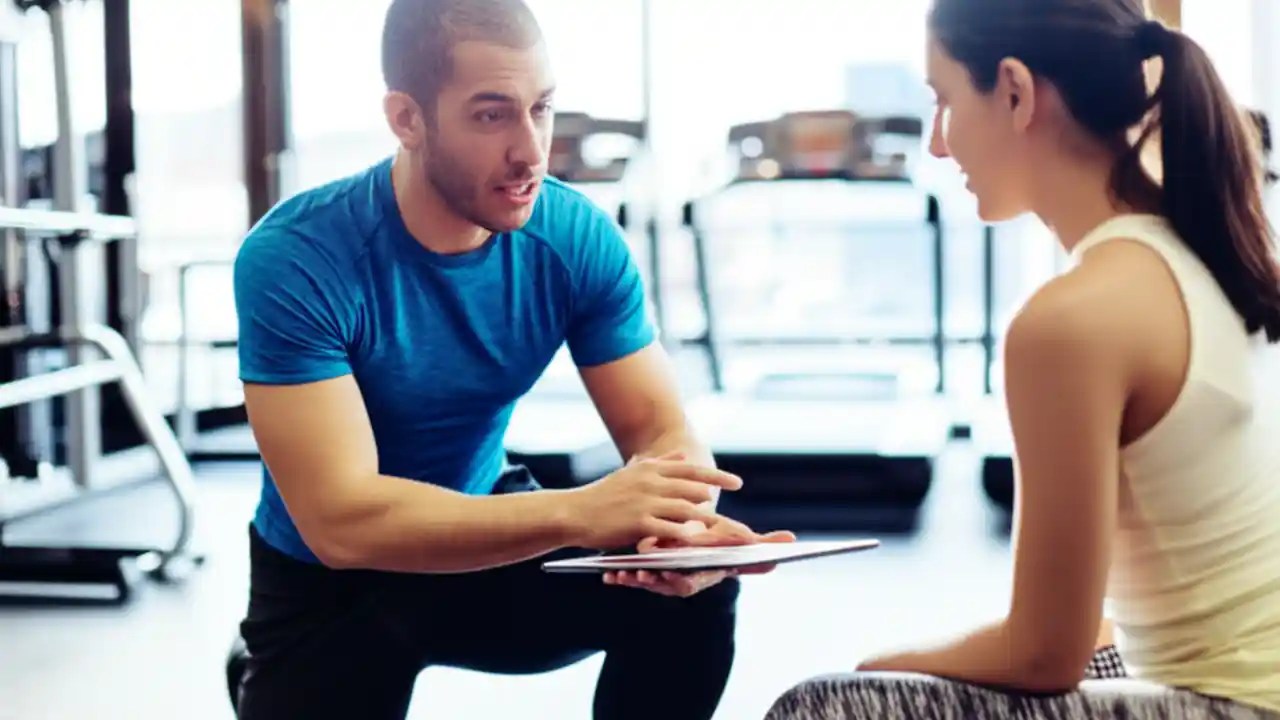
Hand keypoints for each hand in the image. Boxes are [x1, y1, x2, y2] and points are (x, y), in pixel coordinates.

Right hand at [563, 452, 742, 550]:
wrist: (574, 512)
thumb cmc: (604, 495)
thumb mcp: (633, 473)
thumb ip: (660, 464)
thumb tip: (683, 455)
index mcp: (650, 469)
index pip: (691, 470)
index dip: (717, 477)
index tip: (737, 483)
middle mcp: (650, 482)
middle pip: (693, 488)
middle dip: (716, 501)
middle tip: (734, 512)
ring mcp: (645, 502)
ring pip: (685, 509)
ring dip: (706, 520)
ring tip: (723, 528)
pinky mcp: (638, 523)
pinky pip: (668, 530)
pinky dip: (684, 537)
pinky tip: (697, 544)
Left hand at [604, 514, 796, 597]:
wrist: (695, 531)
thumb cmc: (717, 537)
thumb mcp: (737, 538)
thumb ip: (762, 544)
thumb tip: (791, 542)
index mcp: (702, 574)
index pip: (690, 582)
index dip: (677, 579)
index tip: (667, 572)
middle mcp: (681, 580)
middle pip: (664, 585)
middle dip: (651, 581)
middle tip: (638, 571)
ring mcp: (661, 578)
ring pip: (645, 583)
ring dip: (631, 580)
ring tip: (618, 573)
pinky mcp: (644, 573)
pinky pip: (630, 579)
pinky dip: (618, 577)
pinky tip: (607, 575)